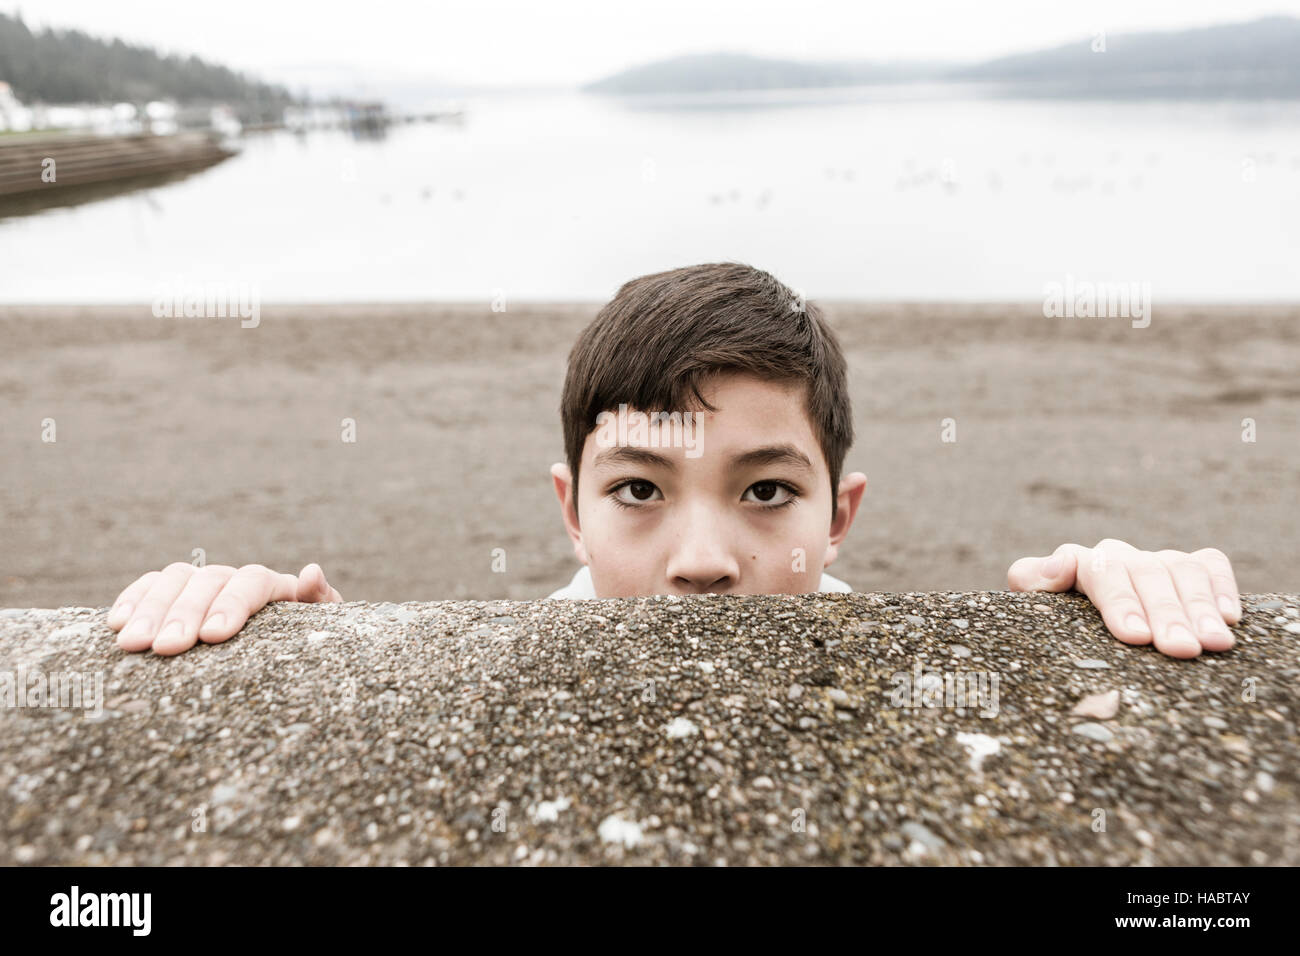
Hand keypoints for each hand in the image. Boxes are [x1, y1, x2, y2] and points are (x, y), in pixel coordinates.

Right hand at [106, 562, 341, 655]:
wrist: (289, 653)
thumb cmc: (307, 644)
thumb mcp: (322, 627)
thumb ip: (320, 601)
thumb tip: (311, 571)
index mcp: (273, 586)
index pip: (251, 582)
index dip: (231, 605)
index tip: (213, 635)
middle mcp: (233, 579)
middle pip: (206, 582)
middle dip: (183, 613)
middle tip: (164, 648)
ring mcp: (202, 585)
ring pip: (174, 581)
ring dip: (150, 610)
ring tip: (131, 643)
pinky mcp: (174, 598)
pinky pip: (150, 587)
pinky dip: (132, 600)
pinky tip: (116, 623)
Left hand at [1007, 539, 1240, 658]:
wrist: (1073, 622)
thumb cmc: (1050, 622)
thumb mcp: (1031, 605)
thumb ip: (1032, 580)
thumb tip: (1062, 565)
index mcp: (1079, 562)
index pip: (1099, 571)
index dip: (1120, 602)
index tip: (1135, 637)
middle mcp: (1120, 556)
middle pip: (1146, 574)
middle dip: (1166, 613)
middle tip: (1182, 650)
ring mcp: (1155, 560)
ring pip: (1181, 570)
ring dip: (1199, 607)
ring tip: (1213, 644)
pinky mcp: (1187, 567)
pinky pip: (1209, 565)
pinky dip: (1221, 588)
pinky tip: (1228, 618)